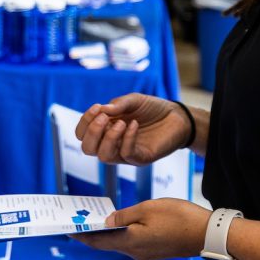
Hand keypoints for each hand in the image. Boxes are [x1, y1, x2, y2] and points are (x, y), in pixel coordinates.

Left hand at [71, 198, 210, 259]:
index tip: (66, 229)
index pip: (97, 241)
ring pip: (119, 243)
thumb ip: (124, 215)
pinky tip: (120, 222)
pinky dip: (122, 233)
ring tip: (96, 218)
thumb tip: (108, 221)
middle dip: (91, 232)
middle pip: (106, 243)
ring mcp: (145, 254)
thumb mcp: (147, 208)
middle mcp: (134, 253)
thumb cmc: (179, 218)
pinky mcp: (155, 251)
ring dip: (107, 232)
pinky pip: (132, 242)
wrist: (208, 234)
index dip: (80, 235)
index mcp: (129, 243)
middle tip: (78, 220)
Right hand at [74, 93, 191, 164]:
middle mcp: (111, 144)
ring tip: (121, 122)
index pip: (82, 134)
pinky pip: (126, 154)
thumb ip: (117, 104)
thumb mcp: (133, 100)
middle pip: (87, 148)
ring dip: (108, 138)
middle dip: (91, 132)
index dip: (84, 122)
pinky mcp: (140, 158)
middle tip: (104, 117)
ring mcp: (124, 153)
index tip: (97, 107)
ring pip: (103, 156)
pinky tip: (134, 124)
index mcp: (104, 129)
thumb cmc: (152, 109)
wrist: (176, 116)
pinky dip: (127, 138)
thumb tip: (101, 110)